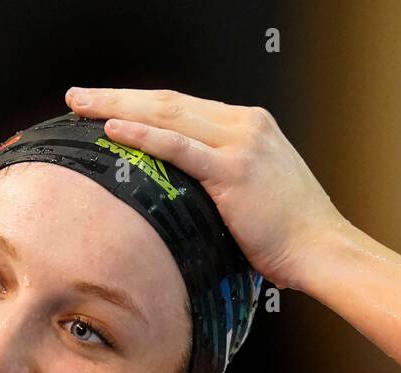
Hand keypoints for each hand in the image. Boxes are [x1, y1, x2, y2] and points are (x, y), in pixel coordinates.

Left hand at [65, 86, 348, 290]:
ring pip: (167, 114)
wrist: (322, 248)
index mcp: (249, 125)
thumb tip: (183, 190)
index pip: (183, 105)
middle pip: (168, 101)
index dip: (140, 103)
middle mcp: (245, 124)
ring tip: (82, 106)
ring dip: (118, 107)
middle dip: (118, 97)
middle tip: (78, 96)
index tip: (106, 105)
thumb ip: (222, 177)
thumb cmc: (291, 232)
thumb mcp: (256, 190)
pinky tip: (113, 129)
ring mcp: (240, 143)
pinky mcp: (234, 170)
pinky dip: (143, 135)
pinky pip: (178, 146)